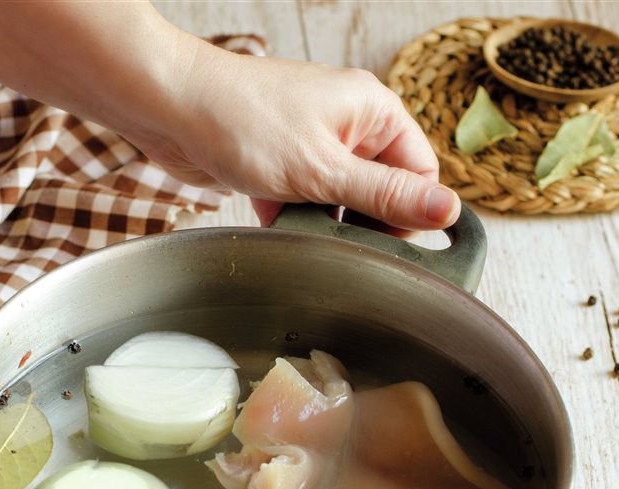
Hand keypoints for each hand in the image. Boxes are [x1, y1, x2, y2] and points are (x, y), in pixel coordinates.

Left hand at [0, 1, 457, 234]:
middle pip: (381, 193)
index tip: (391, 249)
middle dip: (363, 224)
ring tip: (302, 229)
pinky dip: (295, 220)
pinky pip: (307, 204)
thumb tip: (447, 214)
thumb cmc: (243, 120)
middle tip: (343, 247)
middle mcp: (349, 124)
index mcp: (373, 112)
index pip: (419, 174)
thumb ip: (386, 197)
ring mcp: (315, 144)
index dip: (409, 216)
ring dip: (325, 225)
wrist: (170, 109)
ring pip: (341, 204)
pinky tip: (277, 224)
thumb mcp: (325, 170)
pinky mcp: (284, 165)